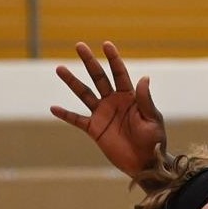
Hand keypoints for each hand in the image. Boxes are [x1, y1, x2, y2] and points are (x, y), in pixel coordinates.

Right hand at [51, 41, 167, 182]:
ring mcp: (102, 114)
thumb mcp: (153, 119)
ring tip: (60, 68)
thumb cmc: (154, 141)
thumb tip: (144, 78)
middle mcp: (113, 101)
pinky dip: (66, 114)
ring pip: (84, 93)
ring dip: (72, 82)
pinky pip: (77, 120)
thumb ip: (146, 100)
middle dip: (89, 61)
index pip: (119, 73)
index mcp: (129, 97)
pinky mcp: (95, 129)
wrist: (145, 164)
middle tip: (79, 45)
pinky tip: (53, 108)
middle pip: (99, 77)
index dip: (113, 59)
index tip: (106, 44)